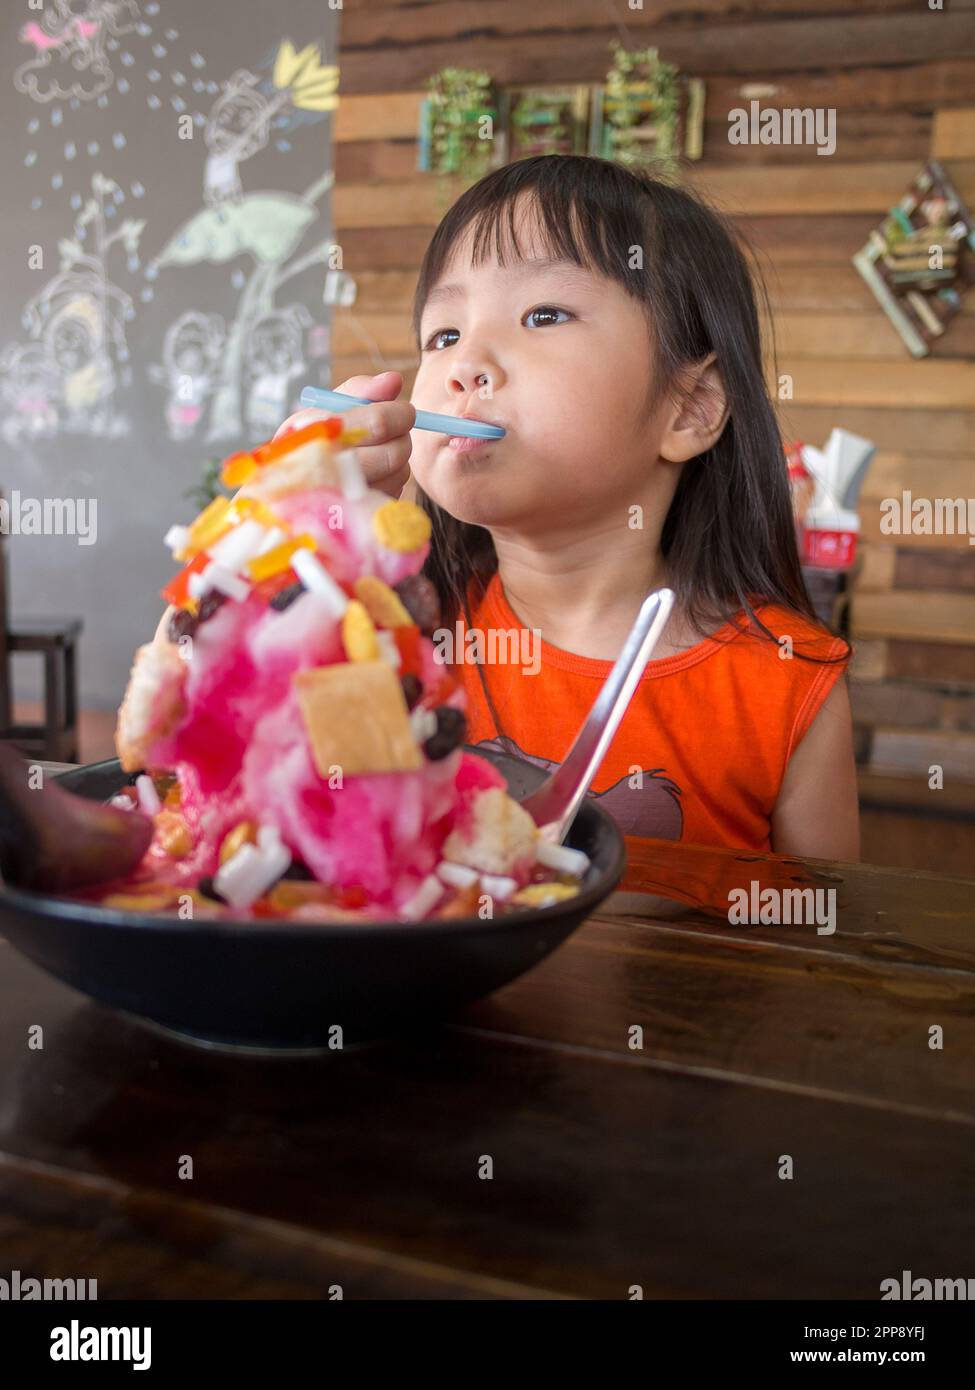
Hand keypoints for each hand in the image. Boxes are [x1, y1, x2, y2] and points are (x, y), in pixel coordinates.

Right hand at [274, 370, 414, 498]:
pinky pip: (394, 493)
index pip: (378, 423)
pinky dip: (390, 481)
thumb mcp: (322, 411)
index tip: (403, 411)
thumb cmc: (308, 443)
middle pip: (393, 453)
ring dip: (398, 461)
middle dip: (402, 438)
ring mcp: (345, 500)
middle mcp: (330, 470)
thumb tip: (394, 380)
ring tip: (375, 454)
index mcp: (318, 435)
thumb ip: (359, 391)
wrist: (281, 492)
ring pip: (399, 474)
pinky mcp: (358, 518)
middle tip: (396, 431)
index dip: (399, 414)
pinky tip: (370, 476)